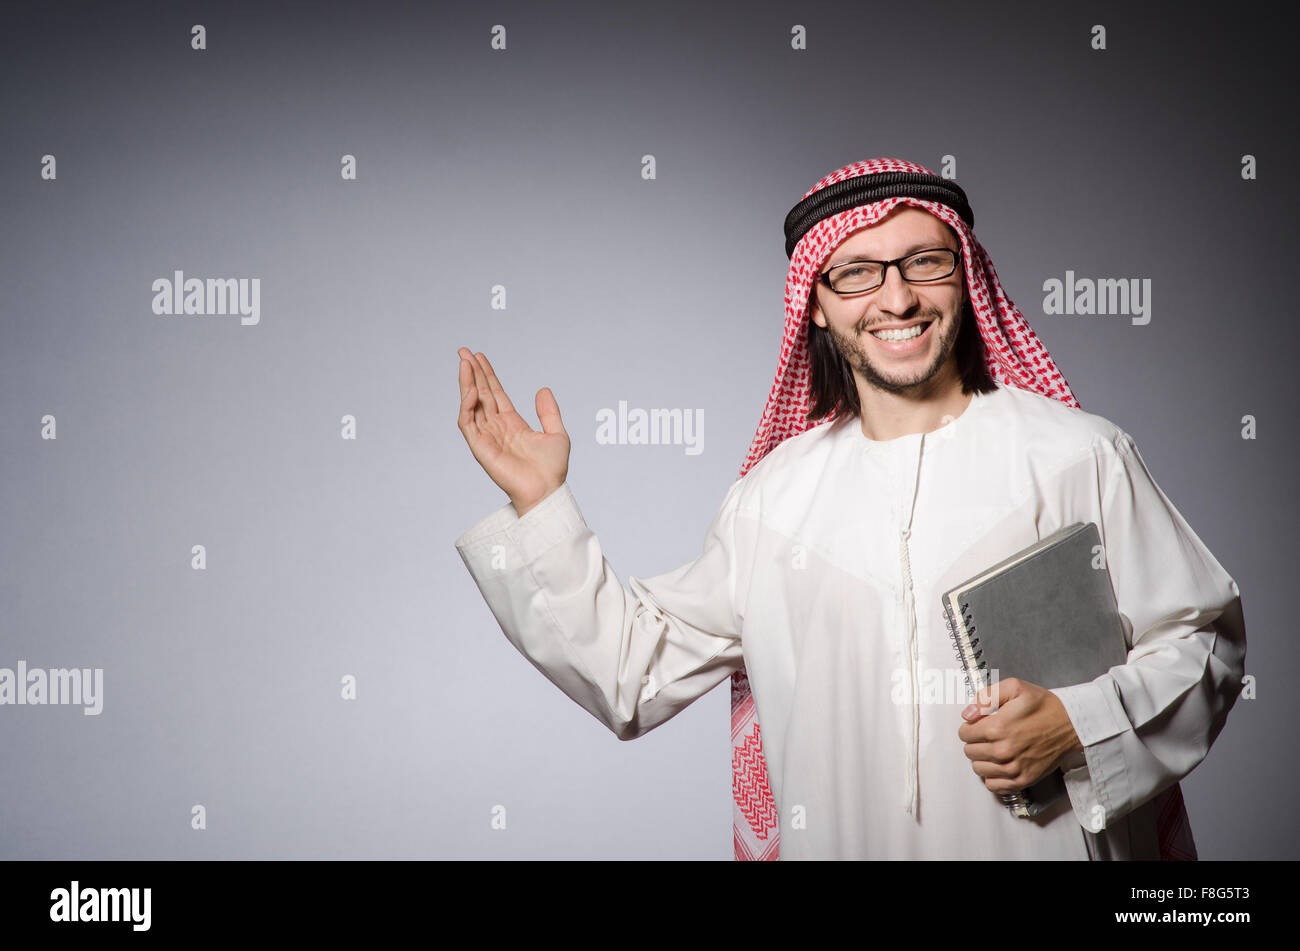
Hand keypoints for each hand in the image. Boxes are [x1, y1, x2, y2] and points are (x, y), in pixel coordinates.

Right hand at [457, 348, 569, 516]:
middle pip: (481, 394)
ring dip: (467, 384)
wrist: (547, 490)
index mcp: (512, 423)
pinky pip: (469, 423)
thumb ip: (549, 412)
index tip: (479, 356)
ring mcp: (487, 437)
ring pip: (471, 405)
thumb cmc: (552, 470)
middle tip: (464, 351)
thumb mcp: (557, 433)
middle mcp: (497, 428)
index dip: (487, 374)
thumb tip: (543, 389)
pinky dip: (467, 406)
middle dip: (472, 373)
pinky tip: (471, 391)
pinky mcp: (480, 448)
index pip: (495, 393)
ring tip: (464, 362)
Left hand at [957, 676, 1082, 795]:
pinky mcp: (1024, 779)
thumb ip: (986, 696)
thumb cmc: (1045, 706)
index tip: (978, 724)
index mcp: (997, 727)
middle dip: (975, 742)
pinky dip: (992, 776)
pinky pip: (994, 785)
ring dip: (982, 759)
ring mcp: (1013, 768)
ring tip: (993, 749)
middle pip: (969, 752)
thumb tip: (968, 713)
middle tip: (987, 735)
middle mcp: (1003, 750)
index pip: (964, 734)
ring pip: (979, 769)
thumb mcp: (1014, 687)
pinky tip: (999, 765)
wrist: (1072, 724)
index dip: (969, 726)